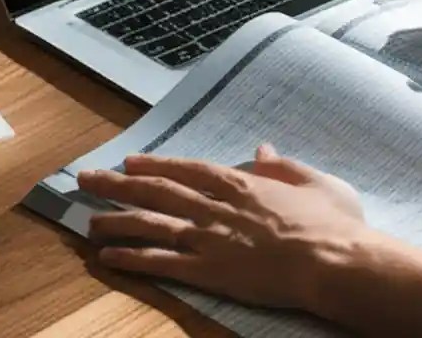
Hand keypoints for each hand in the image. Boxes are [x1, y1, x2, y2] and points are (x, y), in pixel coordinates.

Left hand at [79, 145, 370, 310]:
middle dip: (118, 184)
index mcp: (243, 184)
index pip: (187, 169)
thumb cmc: (334, 225)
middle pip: (158, 191)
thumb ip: (284, 167)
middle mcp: (217, 207)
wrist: (333, 261)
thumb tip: (263, 150)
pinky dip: (131, 258)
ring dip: (117, 220)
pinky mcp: (208, 272)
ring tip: (88, 221)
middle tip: (87, 179)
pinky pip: (160, 263)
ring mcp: (209, 239)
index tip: (129, 162)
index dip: (155, 164)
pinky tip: (108, 257)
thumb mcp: (317, 183)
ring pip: (151, 225)